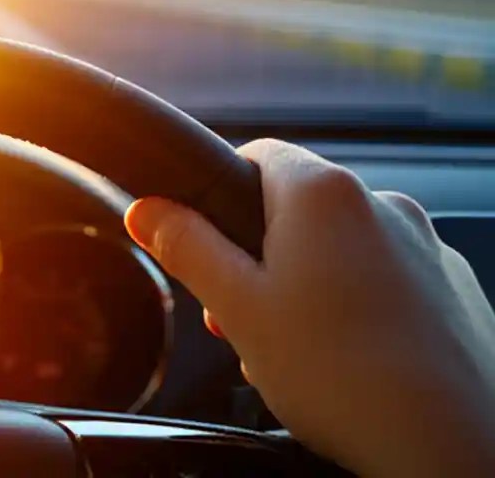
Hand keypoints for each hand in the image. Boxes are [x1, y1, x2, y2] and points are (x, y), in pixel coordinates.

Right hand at [125, 139, 494, 476]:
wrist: (453, 447)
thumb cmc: (346, 379)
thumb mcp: (238, 310)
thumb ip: (188, 249)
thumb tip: (148, 210)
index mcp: (324, 194)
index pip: (255, 154)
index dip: (216, 197)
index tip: (199, 244)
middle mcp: (383, 205)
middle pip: (294, 211)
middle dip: (257, 261)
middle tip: (238, 320)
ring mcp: (427, 248)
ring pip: (339, 253)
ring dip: (302, 291)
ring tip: (292, 356)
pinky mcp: (453, 292)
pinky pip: (384, 284)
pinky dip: (355, 313)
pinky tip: (343, 366)